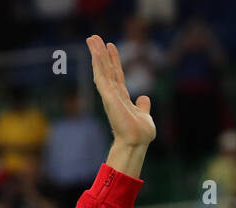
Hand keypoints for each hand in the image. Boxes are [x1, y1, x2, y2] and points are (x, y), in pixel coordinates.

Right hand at [85, 35, 154, 176]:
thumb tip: (144, 98)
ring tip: (91, 39)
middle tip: (93, 37)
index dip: (114, 59)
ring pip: (101, 70)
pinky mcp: (108, 97)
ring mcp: (109, 95)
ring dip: (96, 54)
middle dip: (100, 52)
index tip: (110, 46)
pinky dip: (98, 65)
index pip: (116, 74)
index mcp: (121, 97)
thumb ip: (143, 106)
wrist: (137, 142)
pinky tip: (95, 53)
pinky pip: (101, 78)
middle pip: (106, 68)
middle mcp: (113, 94)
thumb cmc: (140, 134)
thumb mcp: (145, 115)